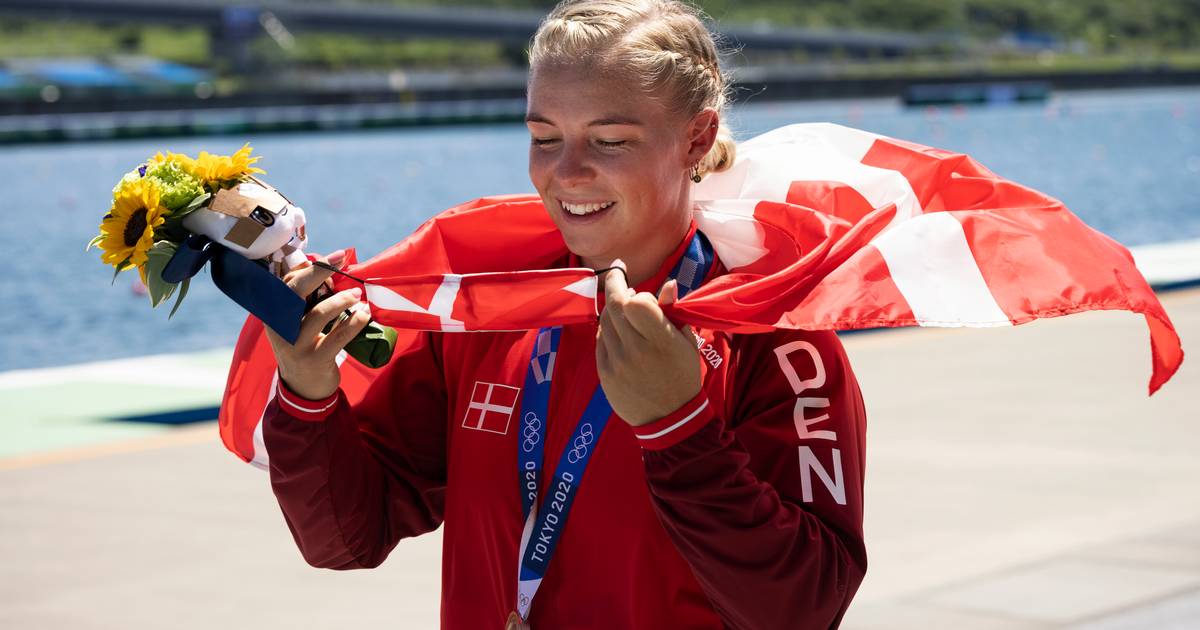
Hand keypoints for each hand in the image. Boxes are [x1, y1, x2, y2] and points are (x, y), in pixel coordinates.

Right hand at [263, 250, 371, 399]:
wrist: (304, 388)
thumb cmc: (305, 346)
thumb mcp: (297, 323)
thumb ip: (306, 300)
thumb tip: (326, 269)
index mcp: (273, 315)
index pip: (286, 283)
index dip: (308, 267)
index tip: (333, 257)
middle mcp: (279, 328)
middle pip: (295, 291)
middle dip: (319, 272)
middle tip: (341, 260)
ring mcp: (296, 345)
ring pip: (320, 313)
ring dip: (343, 300)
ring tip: (358, 295)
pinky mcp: (315, 359)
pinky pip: (338, 336)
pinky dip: (355, 322)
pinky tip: (365, 314)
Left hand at [595, 259, 701, 426]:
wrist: (669, 418)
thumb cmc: (683, 376)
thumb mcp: (687, 344)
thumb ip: (674, 312)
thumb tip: (669, 283)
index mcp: (661, 340)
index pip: (635, 302)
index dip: (636, 293)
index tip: (639, 289)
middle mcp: (636, 350)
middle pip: (615, 306)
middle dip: (615, 286)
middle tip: (619, 276)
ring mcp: (617, 362)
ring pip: (605, 321)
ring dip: (612, 309)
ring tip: (623, 308)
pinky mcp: (604, 373)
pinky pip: (600, 341)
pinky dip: (607, 330)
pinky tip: (618, 331)